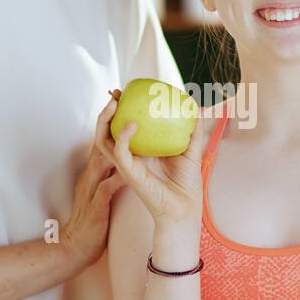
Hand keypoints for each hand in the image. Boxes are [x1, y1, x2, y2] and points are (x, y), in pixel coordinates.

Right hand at [61, 95, 127, 267]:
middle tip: (118, 99)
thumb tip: (140, 156)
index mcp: (95, 168)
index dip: (108, 118)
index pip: (102, 138)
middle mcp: (91, 172)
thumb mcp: (105, 189)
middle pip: (98, 139)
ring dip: (114, 139)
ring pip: (101, 157)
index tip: (119, 99)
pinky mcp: (97, 202)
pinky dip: (118, 175)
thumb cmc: (95, 218)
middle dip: (106, 117)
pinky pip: (107, 186)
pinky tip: (132, 169)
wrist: (79, 245)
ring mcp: (92, 186)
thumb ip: (120, 171)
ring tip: (128, 123)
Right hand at [97, 87, 208, 226]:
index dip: (119, 109)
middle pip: (106, 131)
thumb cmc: (186, 184)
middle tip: (115, 95)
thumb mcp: (191, 150)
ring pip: (103, 141)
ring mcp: (127, 165)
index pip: (121, 126)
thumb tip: (196, 108)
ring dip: (104, 120)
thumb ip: (192, 130)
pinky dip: (122, 137)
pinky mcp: (129, 173)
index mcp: (140, 150)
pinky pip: (120, 153)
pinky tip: (132, 124)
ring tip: (114, 104)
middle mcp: (130, 156)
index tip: (124, 92)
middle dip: (106, 111)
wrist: (186, 207)